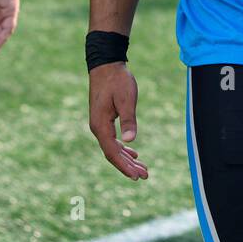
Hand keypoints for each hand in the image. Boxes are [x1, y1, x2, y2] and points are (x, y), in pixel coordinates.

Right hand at [88, 61, 147, 180]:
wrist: (106, 64)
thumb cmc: (117, 80)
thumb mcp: (126, 99)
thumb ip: (128, 120)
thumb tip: (130, 141)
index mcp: (101, 125)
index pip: (112, 152)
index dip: (124, 166)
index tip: (137, 176)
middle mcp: (97, 127)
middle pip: (112, 154)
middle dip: (128, 166)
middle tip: (145, 176)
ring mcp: (100, 124)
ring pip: (113, 148)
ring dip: (127, 159)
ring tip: (142, 168)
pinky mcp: (104, 119)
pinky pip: (112, 140)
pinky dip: (123, 148)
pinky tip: (133, 152)